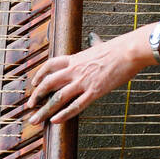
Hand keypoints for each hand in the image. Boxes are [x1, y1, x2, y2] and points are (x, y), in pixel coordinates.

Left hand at [25, 30, 147, 126]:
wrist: (129, 51)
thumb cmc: (118, 48)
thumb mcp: (100, 45)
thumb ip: (94, 44)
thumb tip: (94, 38)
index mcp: (75, 58)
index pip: (50, 66)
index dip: (40, 75)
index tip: (34, 84)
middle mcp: (75, 70)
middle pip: (48, 84)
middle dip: (36, 96)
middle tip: (30, 106)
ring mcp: (83, 81)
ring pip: (57, 98)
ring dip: (44, 110)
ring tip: (35, 120)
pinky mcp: (94, 91)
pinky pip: (75, 106)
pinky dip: (64, 114)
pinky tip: (55, 121)